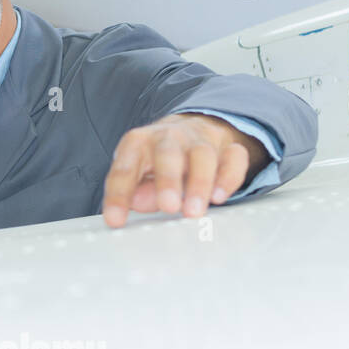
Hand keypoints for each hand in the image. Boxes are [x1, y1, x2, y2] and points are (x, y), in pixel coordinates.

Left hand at [102, 113, 268, 227]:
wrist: (190, 128)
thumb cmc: (157, 158)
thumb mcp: (138, 172)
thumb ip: (135, 190)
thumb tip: (136, 202)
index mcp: (137, 143)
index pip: (124, 169)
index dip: (118, 195)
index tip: (115, 220)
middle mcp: (167, 137)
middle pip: (167, 154)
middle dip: (168, 180)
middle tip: (168, 207)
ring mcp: (199, 140)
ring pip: (202, 155)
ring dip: (199, 184)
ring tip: (193, 211)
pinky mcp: (227, 146)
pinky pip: (234, 157)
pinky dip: (228, 177)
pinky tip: (219, 197)